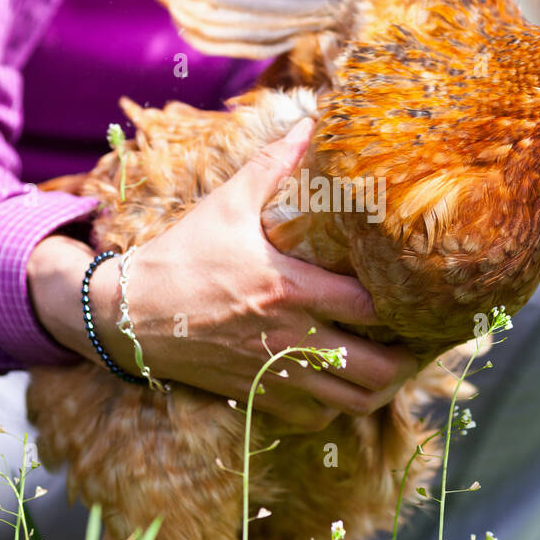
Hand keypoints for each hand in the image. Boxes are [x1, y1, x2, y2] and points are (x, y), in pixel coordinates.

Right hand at [27, 118, 419, 431]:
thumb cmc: (182, 256)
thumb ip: (273, 165)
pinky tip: (337, 384)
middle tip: (411, 342)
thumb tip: (309, 121)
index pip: (370, 306)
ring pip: (351, 402)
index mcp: (290, 289)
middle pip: (375, 368)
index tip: (408, 292)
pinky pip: (315, 417)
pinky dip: (335, 406)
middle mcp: (290, 338)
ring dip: (375, 387)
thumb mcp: (227, 204)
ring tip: (386, 368)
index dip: (398, 304)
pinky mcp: (257, 395)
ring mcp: (275, 373)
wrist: (128, 313)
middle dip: (403, 360)